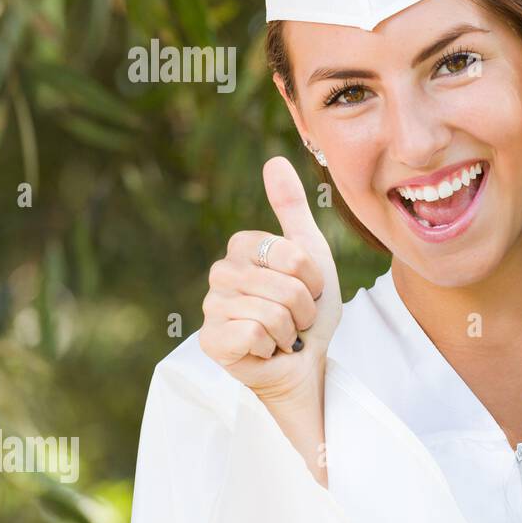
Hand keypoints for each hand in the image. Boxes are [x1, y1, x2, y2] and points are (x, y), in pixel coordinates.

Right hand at [198, 156, 341, 407]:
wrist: (304, 362)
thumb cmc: (308, 310)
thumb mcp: (311, 254)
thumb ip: (291, 208)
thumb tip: (274, 160)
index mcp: (242, 247)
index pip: (290, 253)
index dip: (311, 277)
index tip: (308, 289)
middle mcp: (220, 273)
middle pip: (284, 285)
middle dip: (304, 308)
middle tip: (296, 318)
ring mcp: (211, 307)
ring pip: (271, 312)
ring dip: (291, 330)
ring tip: (283, 334)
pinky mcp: (210, 341)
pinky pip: (253, 333)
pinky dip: (272, 347)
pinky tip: (265, 350)